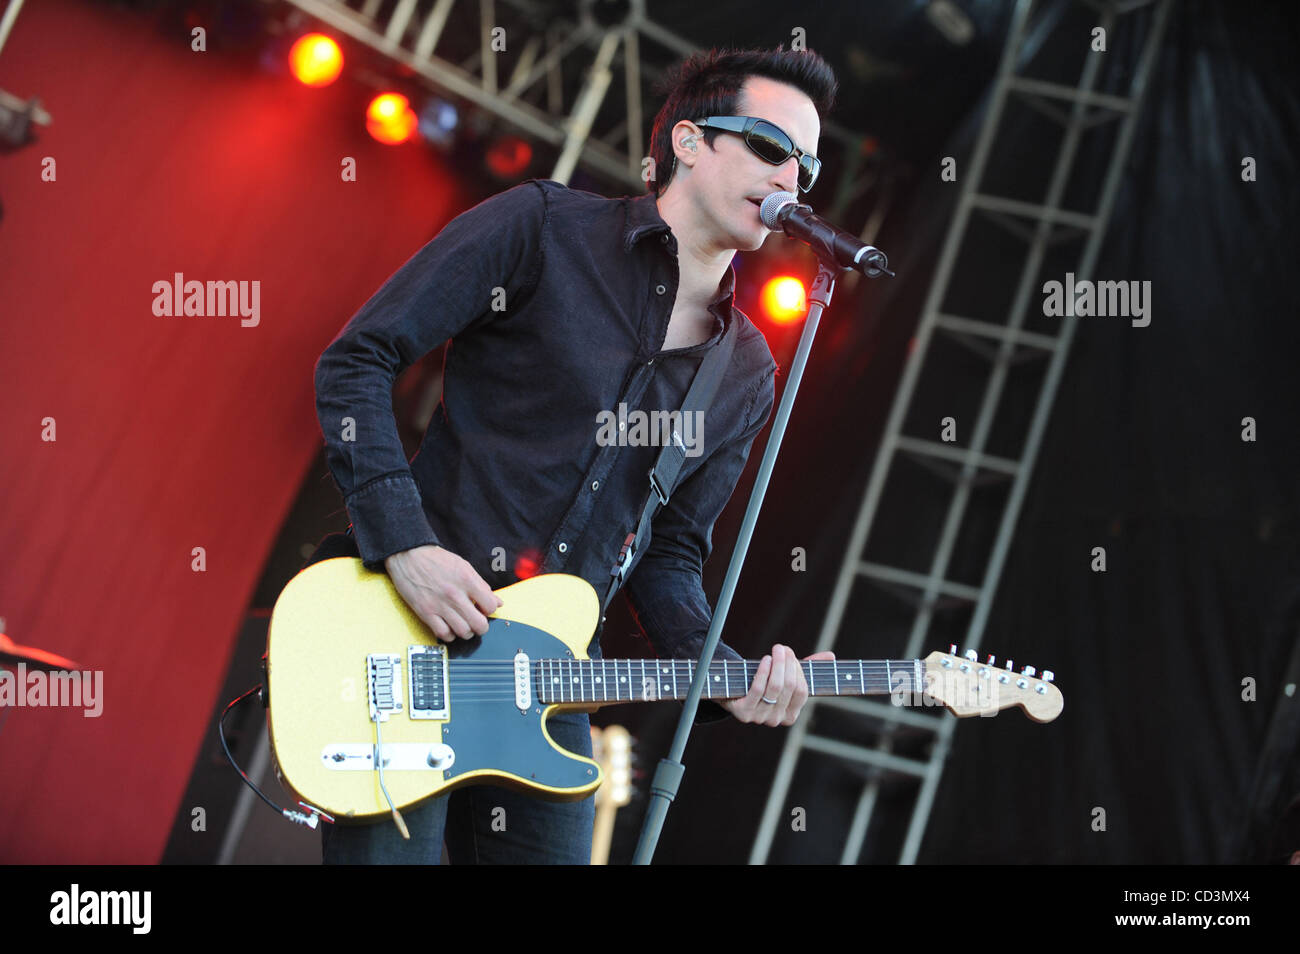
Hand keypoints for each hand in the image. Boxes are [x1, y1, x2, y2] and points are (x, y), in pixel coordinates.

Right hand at [384, 545, 503, 642]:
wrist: (409, 555)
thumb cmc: (436, 559)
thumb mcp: (464, 566)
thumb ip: (482, 585)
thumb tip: (498, 602)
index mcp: (467, 580)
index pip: (490, 606)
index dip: (489, 610)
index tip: (483, 609)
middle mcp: (455, 594)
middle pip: (479, 624)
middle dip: (481, 626)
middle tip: (477, 622)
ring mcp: (440, 605)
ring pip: (463, 632)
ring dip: (466, 632)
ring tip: (463, 625)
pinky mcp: (425, 612)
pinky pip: (443, 634)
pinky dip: (449, 635)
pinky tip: (449, 627)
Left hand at [721, 645, 834, 725]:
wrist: (729, 690)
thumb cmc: (760, 682)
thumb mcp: (783, 676)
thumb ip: (806, 668)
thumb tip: (831, 655)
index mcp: (790, 715)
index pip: (802, 692)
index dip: (798, 671)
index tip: (791, 654)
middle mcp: (776, 720)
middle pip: (789, 687)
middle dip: (787, 664)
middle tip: (782, 648)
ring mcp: (760, 718)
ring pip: (775, 687)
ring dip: (777, 664)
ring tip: (775, 650)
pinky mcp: (743, 713)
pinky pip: (759, 689)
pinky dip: (764, 672)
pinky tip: (765, 660)